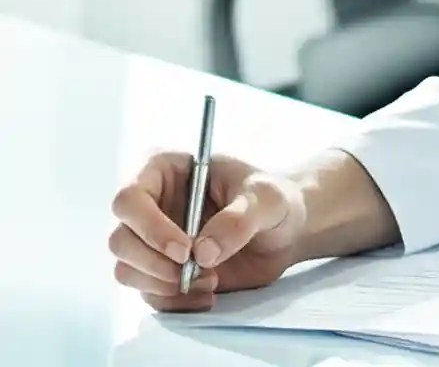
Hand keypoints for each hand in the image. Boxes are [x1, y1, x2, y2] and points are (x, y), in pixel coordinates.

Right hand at [109, 152, 306, 311]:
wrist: (286, 230)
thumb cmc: (273, 200)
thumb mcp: (267, 199)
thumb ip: (238, 219)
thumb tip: (203, 252)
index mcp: (165, 170)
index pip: (129, 198)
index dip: (150, 228)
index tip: (185, 250)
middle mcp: (151, 204)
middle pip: (120, 240)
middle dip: (155, 264)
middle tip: (196, 270)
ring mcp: (152, 239)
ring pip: (127, 270)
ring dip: (163, 285)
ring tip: (210, 280)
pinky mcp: (162, 269)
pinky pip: (147, 293)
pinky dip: (173, 302)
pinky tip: (206, 295)